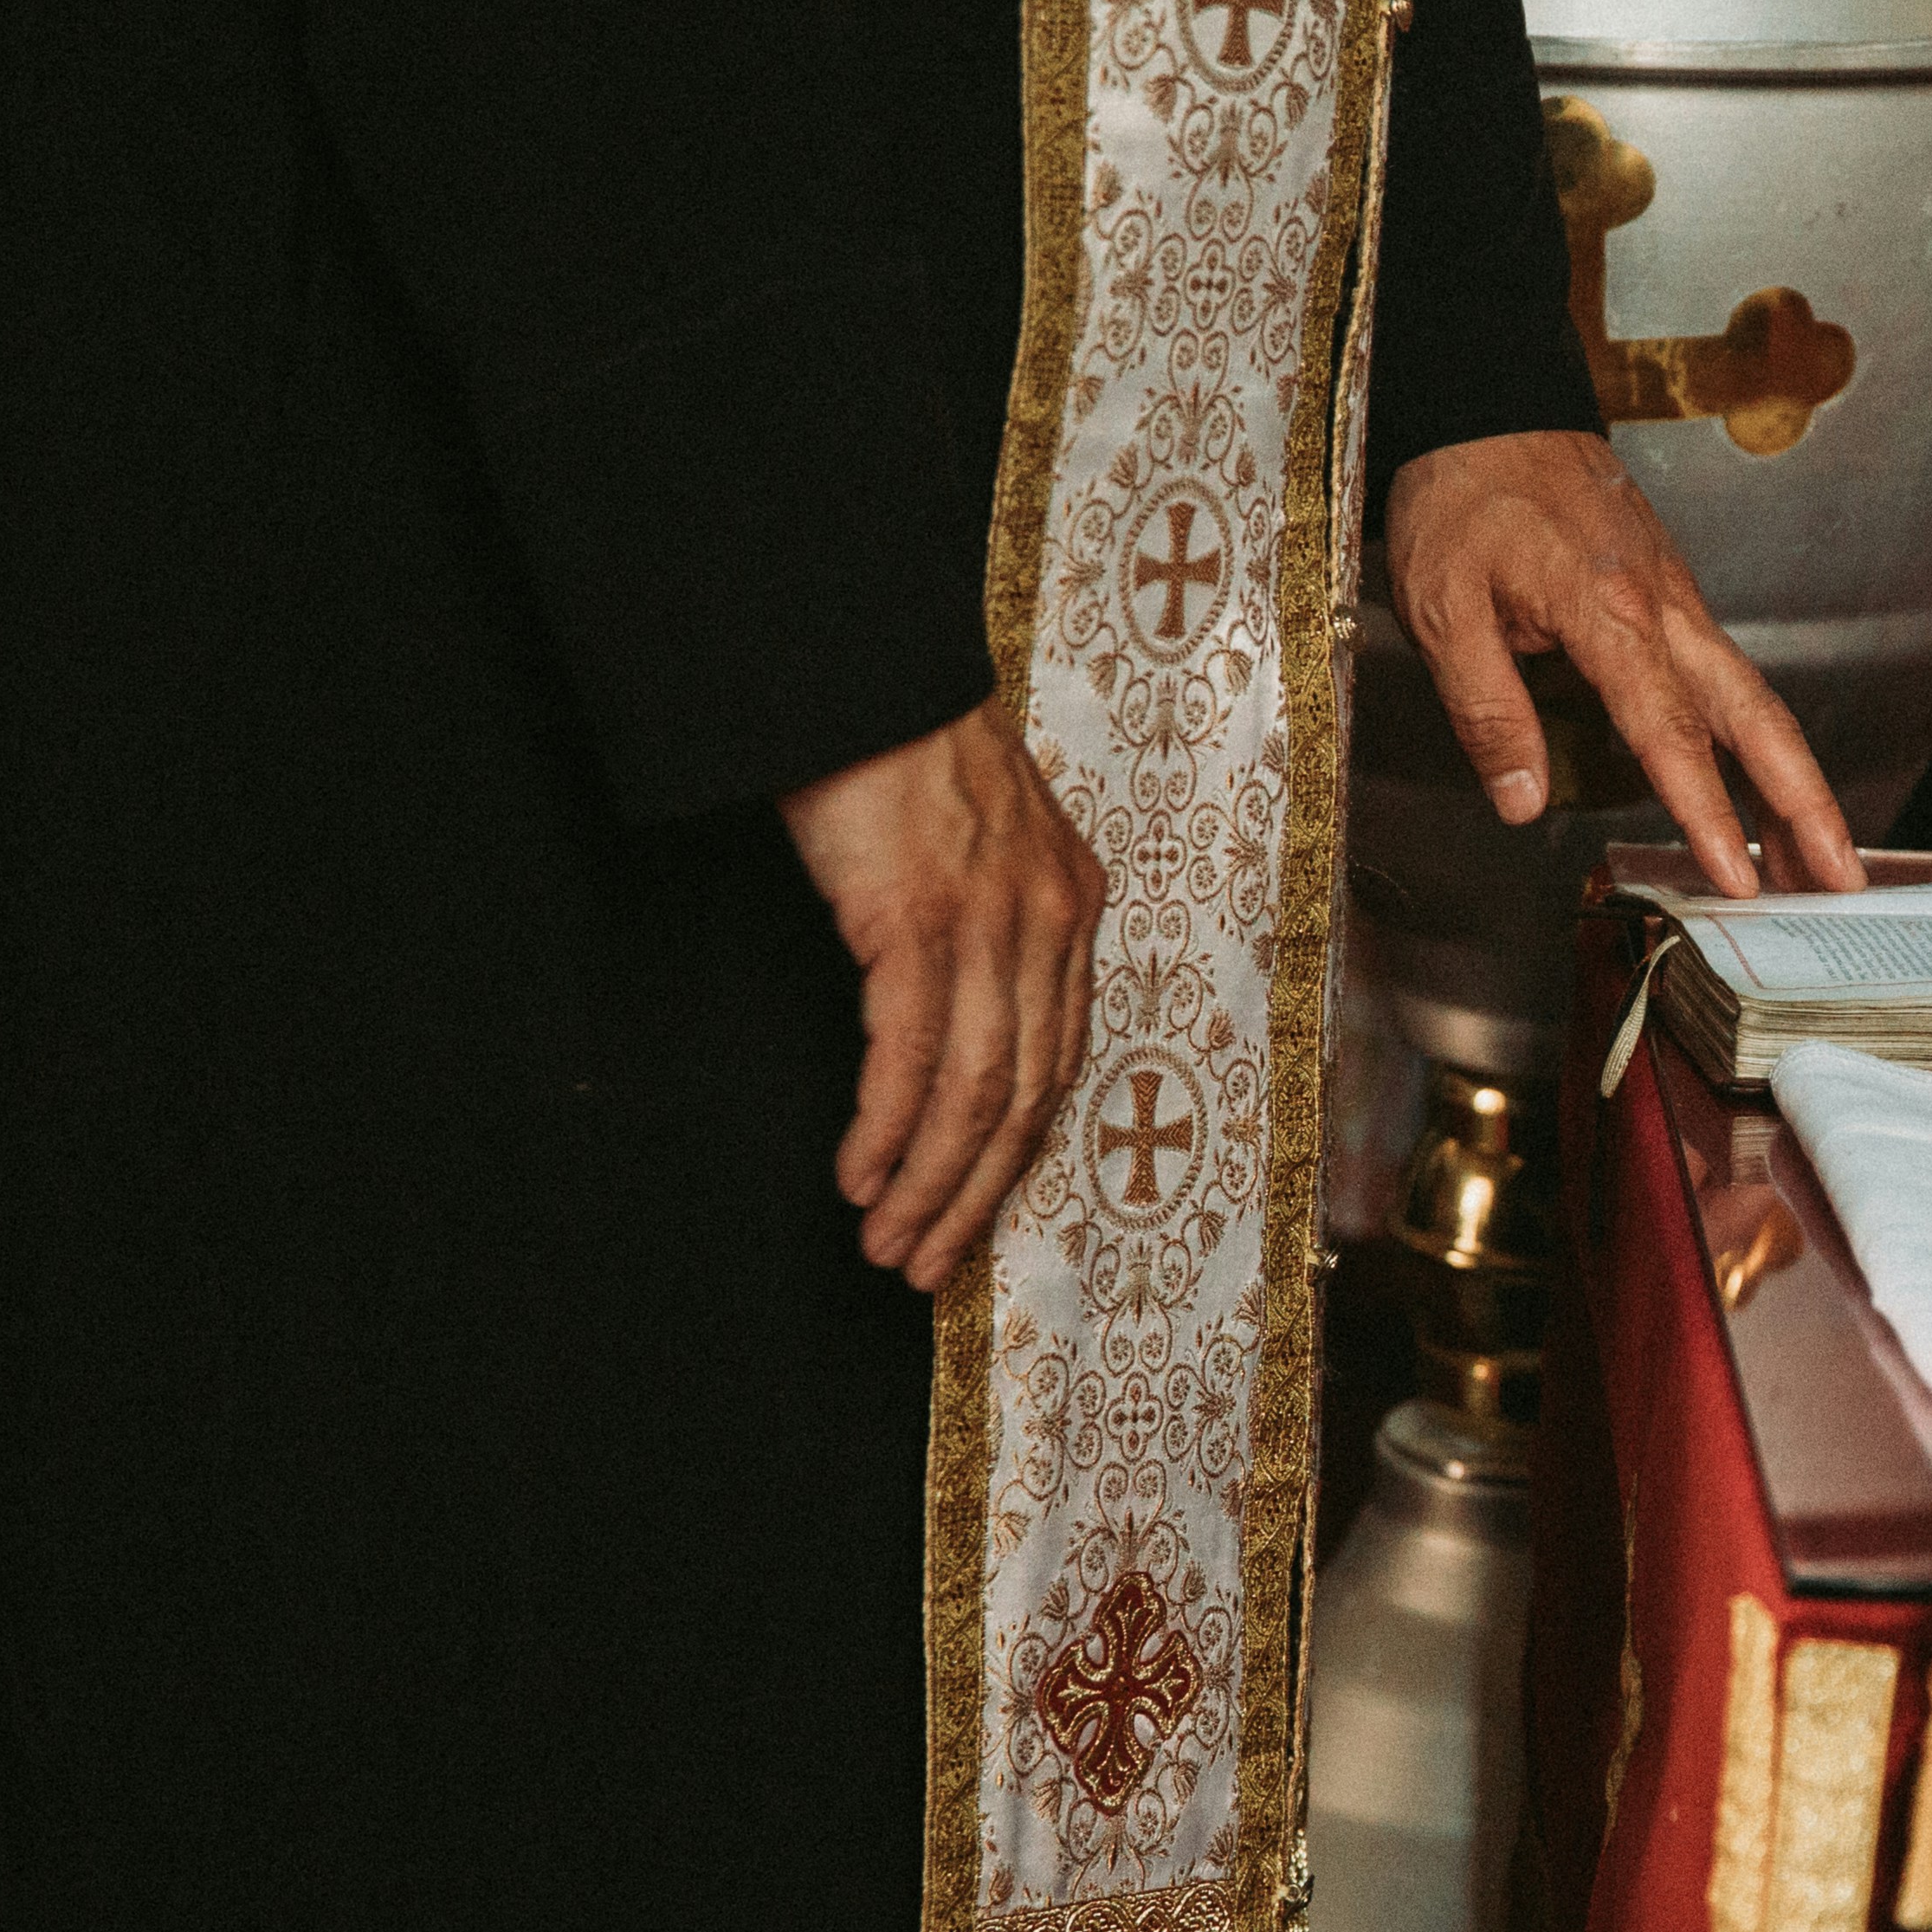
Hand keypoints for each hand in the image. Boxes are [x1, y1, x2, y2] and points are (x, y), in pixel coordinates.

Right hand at [777, 703, 1107, 1294]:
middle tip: (926, 1263)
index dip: (1016, 1151)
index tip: (972, 1212)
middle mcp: (1051, 919)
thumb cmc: (897, 752)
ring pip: (978, 1091)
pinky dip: (890, 1127)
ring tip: (889, 1242)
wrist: (859, 668)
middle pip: (1029, 1094)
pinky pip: (915, 1053)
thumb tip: (949, 1015)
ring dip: (930, 1181)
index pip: (1060, 1058)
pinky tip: (862, 1173)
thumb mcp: (972, 842)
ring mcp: (992, 920)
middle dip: (975, 1193)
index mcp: (1072, 904)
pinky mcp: (921, 917)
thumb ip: (984, 924)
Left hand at [1387, 425, 1862, 897]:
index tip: (1737, 877)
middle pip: (1757, 718)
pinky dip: (1758, 740)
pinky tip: (1761, 781)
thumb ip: (1487, 710)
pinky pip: (1729, 678)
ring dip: (1792, 782)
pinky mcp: (1671, 594)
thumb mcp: (1442, 608)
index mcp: (1610, 612)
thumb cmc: (1463, 495)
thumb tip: (1522, 800)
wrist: (1490, 406)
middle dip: (1805, 804)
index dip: (1708, 813)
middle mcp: (1664, 606)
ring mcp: (1677, 598)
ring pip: (1753, 700)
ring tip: (1817, 855)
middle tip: (1841, 877)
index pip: (1672, 733)